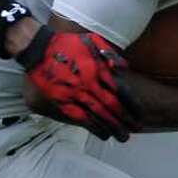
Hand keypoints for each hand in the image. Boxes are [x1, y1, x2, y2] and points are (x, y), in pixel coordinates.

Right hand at [19, 28, 138, 140]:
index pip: (120, 91)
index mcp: (97, 69)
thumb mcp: (91, 40)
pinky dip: (93, 128)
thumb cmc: (66, 44)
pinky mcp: (61, 102)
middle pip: (111, 106)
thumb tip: (124, 68)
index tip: (139, 114)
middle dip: (125, 120)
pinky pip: (81, 119)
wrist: (38, 50)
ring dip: (112, 128)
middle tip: (135, 130)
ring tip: (123, 137)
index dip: (131, 105)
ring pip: (98, 116)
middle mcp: (88, 84)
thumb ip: (109, 53)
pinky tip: (103, 135)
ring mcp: (74, 94)